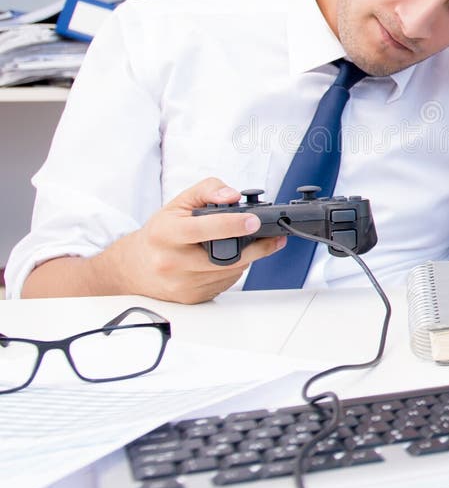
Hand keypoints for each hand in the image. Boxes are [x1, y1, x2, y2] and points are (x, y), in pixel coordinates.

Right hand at [118, 178, 285, 303]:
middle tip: (273, 236)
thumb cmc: (161, 233)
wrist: (136, 267)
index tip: (254, 221)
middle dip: (254, 247)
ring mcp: (182, 283)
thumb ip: (208, 190)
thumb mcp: (178, 203)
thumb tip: (232, 195)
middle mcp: (172, 261)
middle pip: (224, 257)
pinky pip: (225, 283)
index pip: (202, 228)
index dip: (231, 224)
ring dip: (247, 258)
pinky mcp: (192, 298)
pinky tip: (230, 259)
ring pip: (230, 272)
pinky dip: (234, 270)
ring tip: (250, 243)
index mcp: (166, 233)